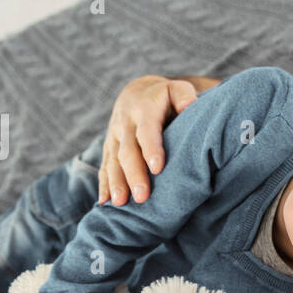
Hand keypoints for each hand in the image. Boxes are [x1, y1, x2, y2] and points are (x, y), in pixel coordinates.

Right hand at [99, 76, 199, 206]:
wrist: (136, 92)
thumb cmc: (164, 96)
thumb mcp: (176, 89)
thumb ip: (184, 95)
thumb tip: (189, 106)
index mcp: (143, 110)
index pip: (146, 131)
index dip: (151, 149)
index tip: (157, 168)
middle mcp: (125, 124)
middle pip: (128, 151)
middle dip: (134, 174)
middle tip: (142, 197)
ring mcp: (114, 136)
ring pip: (112, 161)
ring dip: (116, 183)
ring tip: (121, 203)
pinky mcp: (108, 147)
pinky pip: (104, 166)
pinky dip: (103, 184)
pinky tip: (105, 202)